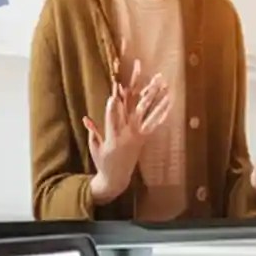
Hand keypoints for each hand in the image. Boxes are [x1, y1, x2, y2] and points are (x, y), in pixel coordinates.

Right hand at [83, 58, 171, 200]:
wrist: (116, 179)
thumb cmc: (102, 161)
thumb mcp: (94, 147)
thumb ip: (93, 132)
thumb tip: (85, 118)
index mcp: (112, 136)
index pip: (112, 118)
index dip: (114, 106)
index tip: (115, 93)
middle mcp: (127, 134)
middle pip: (133, 107)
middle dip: (138, 88)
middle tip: (143, 76)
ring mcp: (137, 135)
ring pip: (148, 112)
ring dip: (155, 95)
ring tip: (162, 81)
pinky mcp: (144, 138)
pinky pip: (154, 124)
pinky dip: (162, 113)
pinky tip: (169, 102)